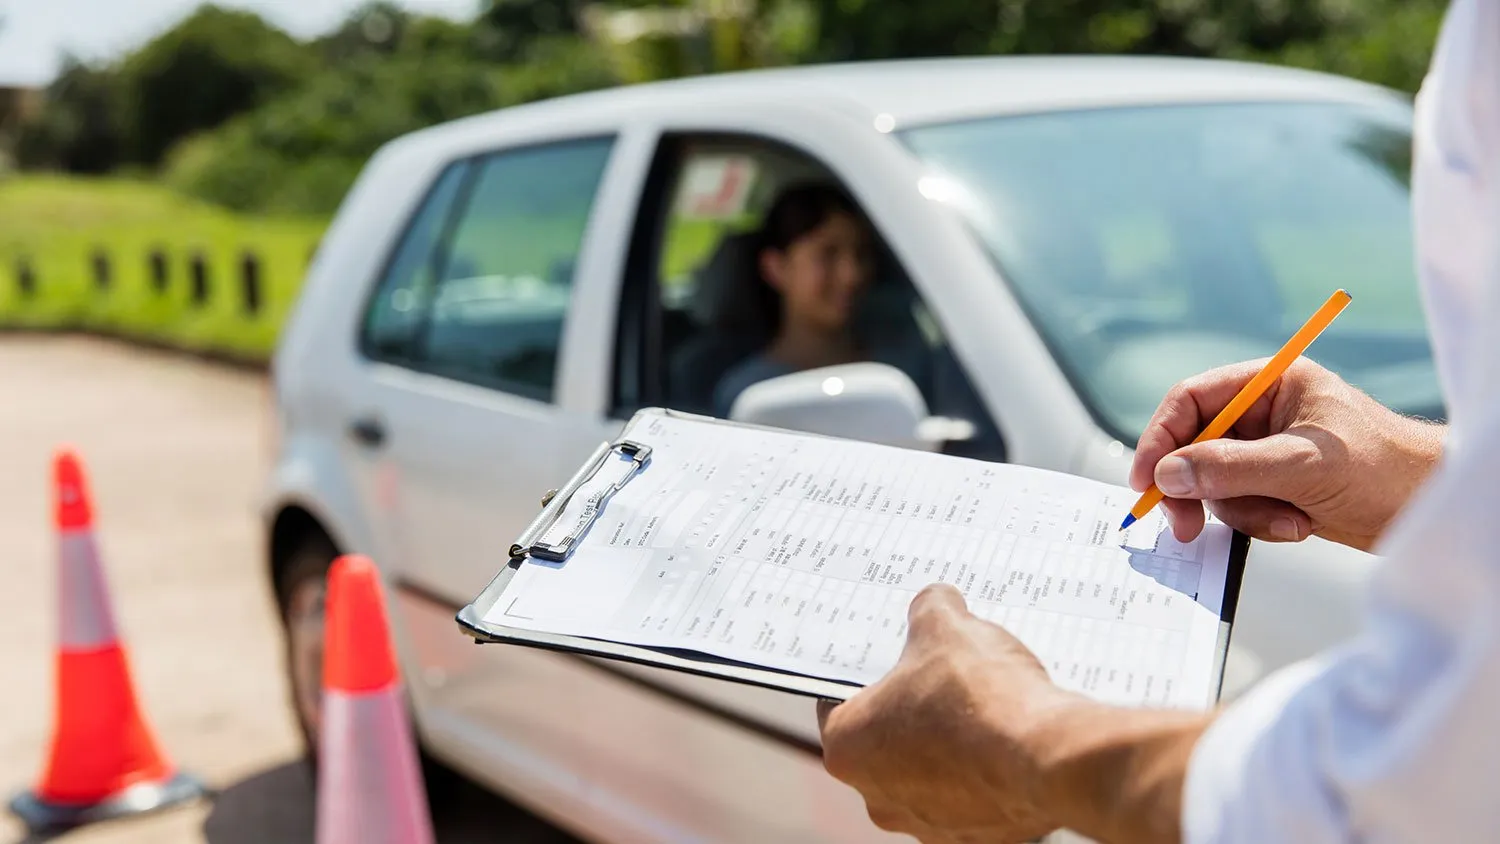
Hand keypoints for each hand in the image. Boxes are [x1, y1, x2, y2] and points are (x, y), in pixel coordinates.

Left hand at [817, 584, 1069, 843]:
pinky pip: (973, 799)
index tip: (892, 660)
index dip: (867, 675)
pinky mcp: (974, 841)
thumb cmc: (979, 696)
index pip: (839, 703)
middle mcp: (876, 797)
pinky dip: (986, 775)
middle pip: (885, 742)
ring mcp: (926, 825)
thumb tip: (936, 603)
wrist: (1046, 756)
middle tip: (943, 680)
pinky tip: (1009, 743)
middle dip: (912, 712)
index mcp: (847, 746)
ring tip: (985, 711)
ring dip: (950, 747)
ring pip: (929, 775)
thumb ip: (930, 609)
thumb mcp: (946, 626)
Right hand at [1129, 358, 1444, 550]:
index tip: (1147, 480)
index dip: (1161, 438)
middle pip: (1195, 445)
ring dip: (1243, 510)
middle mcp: (1265, 413)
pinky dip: (1261, 522)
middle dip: (1196, 487)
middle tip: (1184, 525)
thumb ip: (1230, 467)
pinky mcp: (1276, 485)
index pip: (1193, 400)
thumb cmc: (1385, 469)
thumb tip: (1168, 474)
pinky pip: (1239, 505)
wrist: (1431, 509)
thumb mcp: (1301, 465)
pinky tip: (1300, 523)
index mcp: (1271, 384)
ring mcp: (1268, 451)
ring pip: (1215, 483)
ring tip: (1288, 520)